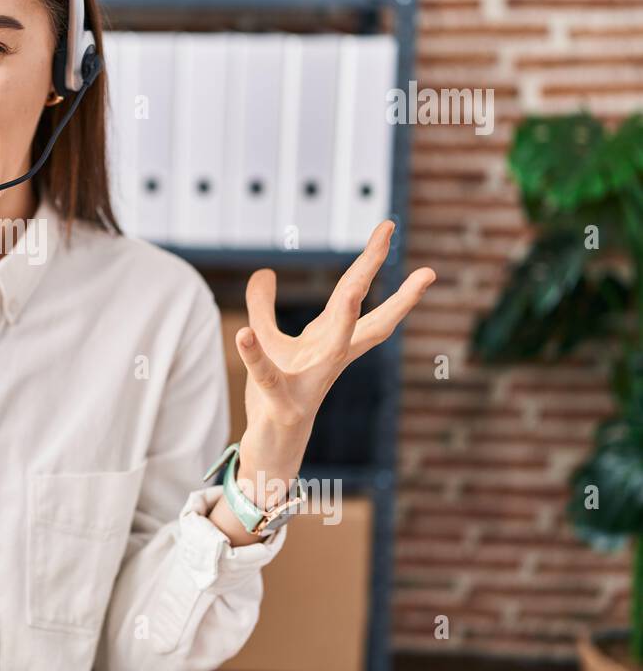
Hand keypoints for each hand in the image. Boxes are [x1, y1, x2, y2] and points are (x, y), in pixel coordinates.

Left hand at [233, 220, 435, 470]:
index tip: (388, 226)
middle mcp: (330, 358)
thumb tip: (265, 272)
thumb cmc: (278, 392)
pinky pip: (267, 376)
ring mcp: (311, 381)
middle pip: (366, 320)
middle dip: (395, 295)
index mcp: (329, 339)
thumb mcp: (269, 341)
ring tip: (352, 291)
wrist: (273, 445)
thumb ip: (263, 306)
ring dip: (343, 321)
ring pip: (333, 348)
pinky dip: (253, 355)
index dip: (371, 261)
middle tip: (428, 271)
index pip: (355, 293)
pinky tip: (241, 334)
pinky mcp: (282, 402)